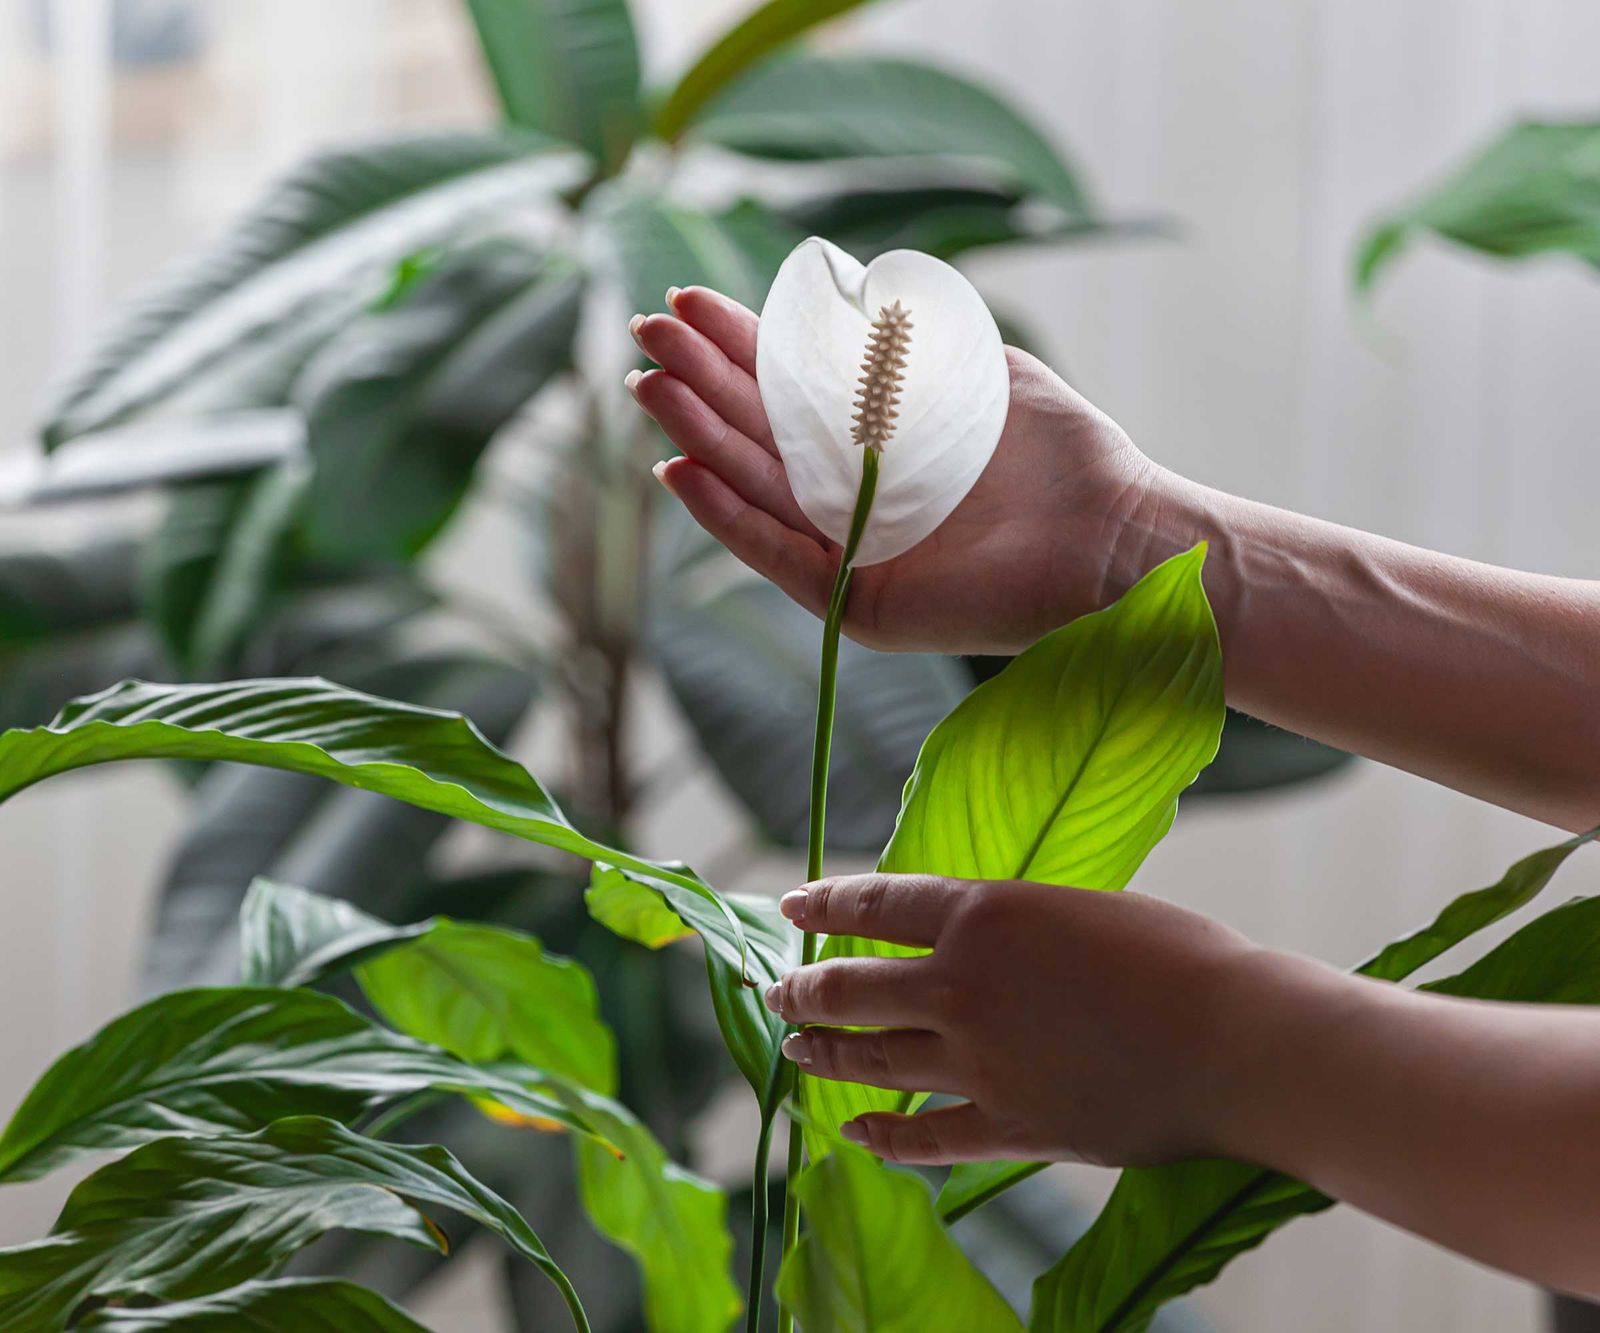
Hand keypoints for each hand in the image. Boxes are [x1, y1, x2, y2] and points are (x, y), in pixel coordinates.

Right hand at [627, 287, 1159, 654]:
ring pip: (757, 490)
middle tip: (645, 333)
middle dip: (700, 382)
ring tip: (648, 390)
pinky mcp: (864, 603)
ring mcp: (855, 552)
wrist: (1116, 537)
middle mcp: (857, 496)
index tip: (687, 301)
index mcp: (880, 441)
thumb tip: (845, 298)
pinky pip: (781, 557)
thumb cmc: (1062, 455)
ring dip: (698, 439)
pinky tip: (680, 472)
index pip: (790, 389)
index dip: (737, 345)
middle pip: (759, 435)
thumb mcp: (981, 373)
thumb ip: (912, 342)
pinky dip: (728, 518)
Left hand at [762, 872, 1283, 1167]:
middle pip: (850, 988)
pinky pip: (925, 1136)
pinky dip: (883, 1135)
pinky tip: (855, 1133)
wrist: (1235, 1039)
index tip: (791, 909)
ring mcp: (978, 1062)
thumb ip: (1011, 923)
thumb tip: (973, 937)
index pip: (872, 904)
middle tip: (779, 992)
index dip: (822, 905)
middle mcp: (960, 986)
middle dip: (803, 990)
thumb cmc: (1177, 956)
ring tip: (795, 1046)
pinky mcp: (1009, 1125)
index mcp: (980, 914)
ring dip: (824, 1052)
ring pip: (872, 1059)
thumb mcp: (1078, 907)